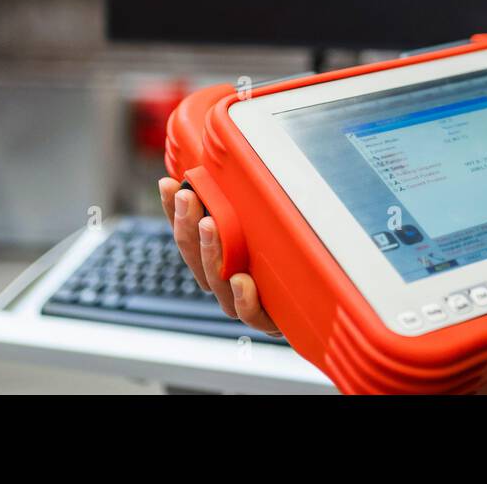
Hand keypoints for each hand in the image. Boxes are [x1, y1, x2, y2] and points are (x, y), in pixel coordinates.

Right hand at [158, 176, 280, 335]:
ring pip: (217, 283)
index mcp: (217, 258)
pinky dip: (244, 299)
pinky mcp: (268, 320)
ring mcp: (243, 301)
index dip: (173, 211)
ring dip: (211, 252)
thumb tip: (232, 166)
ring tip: (210, 225)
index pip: (186, 233)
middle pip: (195, 257)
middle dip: (188, 225)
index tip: (169, 185)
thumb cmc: (286, 261)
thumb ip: (245, 203)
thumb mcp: (266, 223)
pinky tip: (241, 280)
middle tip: (188, 197)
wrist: (317, 307)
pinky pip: (252, 314)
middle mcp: (224, 281)